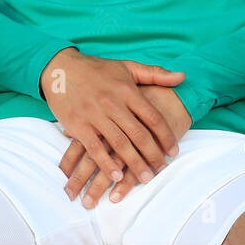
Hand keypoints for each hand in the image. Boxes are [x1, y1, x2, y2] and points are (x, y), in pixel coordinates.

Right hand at [39, 48, 184, 194]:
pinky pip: (94, 148)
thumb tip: (182, 76)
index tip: (174, 151)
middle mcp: (113, 104)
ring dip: (134, 163)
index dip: (165, 135)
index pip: (152, 117)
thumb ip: (155, 74)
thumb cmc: (97, 69)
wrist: (61, 69)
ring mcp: (95, 115)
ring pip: (119, 144)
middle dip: (153, 154)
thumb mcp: (127, 67)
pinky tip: (116, 176)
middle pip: (139, 134)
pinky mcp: (78, 125)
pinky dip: (106, 163)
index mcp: (128, 91)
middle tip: (162, 169)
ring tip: (145, 178)